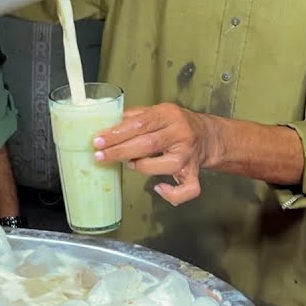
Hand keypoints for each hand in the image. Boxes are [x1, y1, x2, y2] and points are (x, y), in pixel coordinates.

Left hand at [92, 103, 221, 205]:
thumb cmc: (174, 124)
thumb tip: (107, 125)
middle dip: (120, 151)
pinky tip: (159, 188)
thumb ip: (133, 117)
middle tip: (100, 156)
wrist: (208, 135)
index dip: (117, 134)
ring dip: (143, 167)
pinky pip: (189, 188)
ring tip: (130, 164)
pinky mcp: (195, 173)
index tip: (97, 141)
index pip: (139, 123)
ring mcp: (189, 155)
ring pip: (166, 165)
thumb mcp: (155, 111)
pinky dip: (173, 194)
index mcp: (168, 115)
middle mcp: (181, 134)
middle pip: (149, 144)